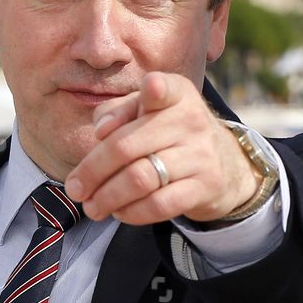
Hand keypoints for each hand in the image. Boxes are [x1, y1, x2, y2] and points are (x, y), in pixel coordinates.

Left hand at [67, 72, 261, 224]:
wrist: (226, 162)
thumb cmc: (171, 133)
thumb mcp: (149, 111)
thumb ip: (117, 111)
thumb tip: (101, 131)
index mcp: (176, 93)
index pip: (158, 89)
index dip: (134, 103)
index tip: (104, 128)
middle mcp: (192, 118)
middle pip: (126, 146)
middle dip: (93, 172)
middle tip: (76, 189)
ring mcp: (202, 153)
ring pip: (140, 179)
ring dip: (108, 197)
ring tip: (93, 207)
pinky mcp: (207, 185)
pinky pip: (160, 204)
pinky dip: (133, 212)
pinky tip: (120, 213)